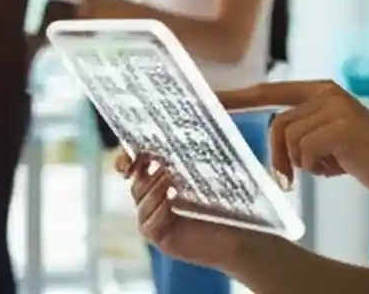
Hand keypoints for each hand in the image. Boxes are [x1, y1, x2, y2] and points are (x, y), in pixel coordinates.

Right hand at [117, 150, 249, 269]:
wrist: (241, 235)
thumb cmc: (228, 202)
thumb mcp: (205, 174)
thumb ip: (187, 158)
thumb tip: (174, 128)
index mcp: (159, 181)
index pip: (132, 167)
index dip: (126, 159)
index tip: (135, 153)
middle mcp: (153, 201)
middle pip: (136, 183)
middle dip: (147, 173)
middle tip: (165, 166)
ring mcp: (154, 221)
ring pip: (140, 201)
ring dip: (155, 189)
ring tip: (172, 182)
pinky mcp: (160, 239)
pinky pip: (148, 224)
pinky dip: (158, 211)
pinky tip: (172, 203)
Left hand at [218, 80, 368, 194]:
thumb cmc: (363, 157)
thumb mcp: (328, 137)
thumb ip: (302, 130)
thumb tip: (274, 145)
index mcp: (319, 90)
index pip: (268, 91)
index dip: (238, 97)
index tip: (210, 100)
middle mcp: (325, 93)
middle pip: (278, 124)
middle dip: (279, 155)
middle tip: (286, 178)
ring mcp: (334, 108)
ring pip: (290, 139)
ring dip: (302, 163)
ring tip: (326, 168)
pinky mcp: (340, 127)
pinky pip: (306, 152)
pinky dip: (316, 167)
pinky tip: (338, 168)